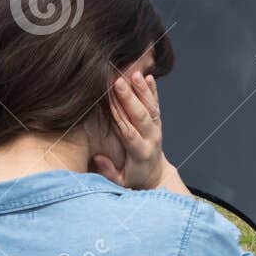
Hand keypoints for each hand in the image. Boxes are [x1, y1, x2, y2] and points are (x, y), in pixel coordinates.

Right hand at [90, 70, 182, 191]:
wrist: (156, 175)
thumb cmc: (134, 178)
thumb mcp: (121, 183)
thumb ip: (109, 172)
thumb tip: (98, 159)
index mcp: (140, 153)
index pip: (128, 131)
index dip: (118, 115)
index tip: (107, 100)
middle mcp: (151, 138)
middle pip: (140, 116)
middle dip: (129, 98)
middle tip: (119, 82)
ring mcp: (156, 128)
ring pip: (150, 107)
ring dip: (142, 89)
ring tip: (134, 73)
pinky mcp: (157, 122)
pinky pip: (156, 105)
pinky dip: (152, 90)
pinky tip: (148, 76)